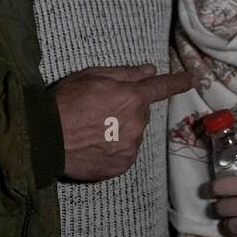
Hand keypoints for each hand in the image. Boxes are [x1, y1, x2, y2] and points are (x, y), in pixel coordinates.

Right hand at [53, 64, 192, 180]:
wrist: (45, 137)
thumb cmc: (66, 101)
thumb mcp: (92, 76)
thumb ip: (125, 74)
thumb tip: (149, 70)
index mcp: (132, 97)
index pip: (161, 87)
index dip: (177, 81)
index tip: (191, 79)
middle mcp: (137, 123)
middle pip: (140, 113)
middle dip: (126, 109)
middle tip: (98, 110)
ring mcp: (130, 147)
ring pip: (132, 134)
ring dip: (119, 130)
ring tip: (92, 130)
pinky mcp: (121, 166)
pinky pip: (125, 153)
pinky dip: (114, 149)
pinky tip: (94, 145)